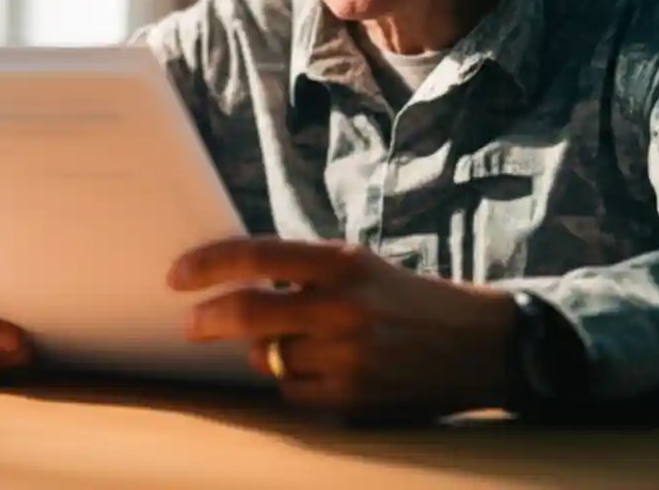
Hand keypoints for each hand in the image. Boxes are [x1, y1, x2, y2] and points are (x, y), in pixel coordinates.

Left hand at [167, 238, 518, 418]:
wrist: (480, 344)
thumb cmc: (408, 299)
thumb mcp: (361, 267)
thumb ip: (302, 272)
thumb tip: (233, 282)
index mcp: (344, 264)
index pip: (257, 257)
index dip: (208, 265)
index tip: (177, 276)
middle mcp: (343, 309)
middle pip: (247, 315)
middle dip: (207, 320)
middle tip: (190, 323)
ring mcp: (347, 359)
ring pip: (268, 358)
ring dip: (268, 351)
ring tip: (300, 342)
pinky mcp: (352, 401)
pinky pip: (292, 391)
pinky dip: (295, 380)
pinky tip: (327, 370)